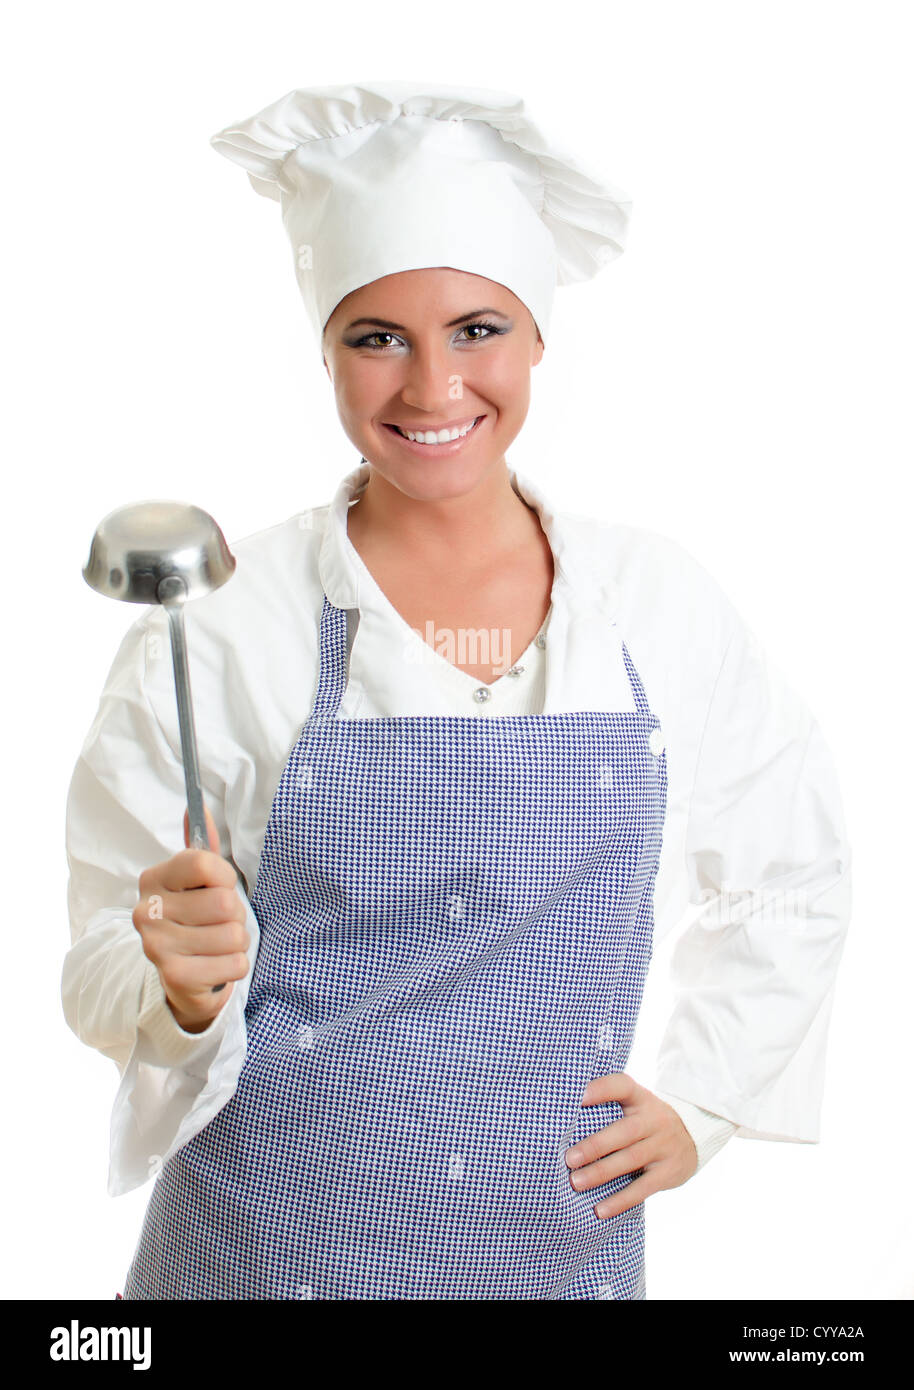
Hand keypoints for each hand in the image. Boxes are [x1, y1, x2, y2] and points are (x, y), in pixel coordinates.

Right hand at [131, 804, 249, 1031]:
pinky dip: (236, 966)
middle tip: (218, 923)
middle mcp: (146, 910)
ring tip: (218, 944)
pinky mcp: (174, 977)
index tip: (218, 887)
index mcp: (153, 878)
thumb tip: (197, 808)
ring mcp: (156, 946)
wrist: (182, 976)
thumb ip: (202, 846)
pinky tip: (216, 965)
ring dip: (237, 941)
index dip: (225, 877)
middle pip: (225, 902)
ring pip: (234, 935)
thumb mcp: (199, 882)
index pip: (205, 863)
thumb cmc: (198, 919)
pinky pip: (235, 964)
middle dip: (235, 914)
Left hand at [564, 1072, 698, 1218]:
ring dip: (602, 1172)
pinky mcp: (668, 1172)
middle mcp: (654, 1119)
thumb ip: (608, 1105)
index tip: (579, 1096)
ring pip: (631, 1159)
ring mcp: (664, 1146)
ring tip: (576, 1182)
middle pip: (625, 1131)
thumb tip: (559, 1114)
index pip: (623, 1086)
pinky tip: (600, 1210)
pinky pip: (643, 1188)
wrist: (693, 1138)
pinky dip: (620, 1200)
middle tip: (569, 1158)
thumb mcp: (635, 1105)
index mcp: (641, 1098)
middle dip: (595, 1145)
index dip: (602, 1090)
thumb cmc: (645, 1121)